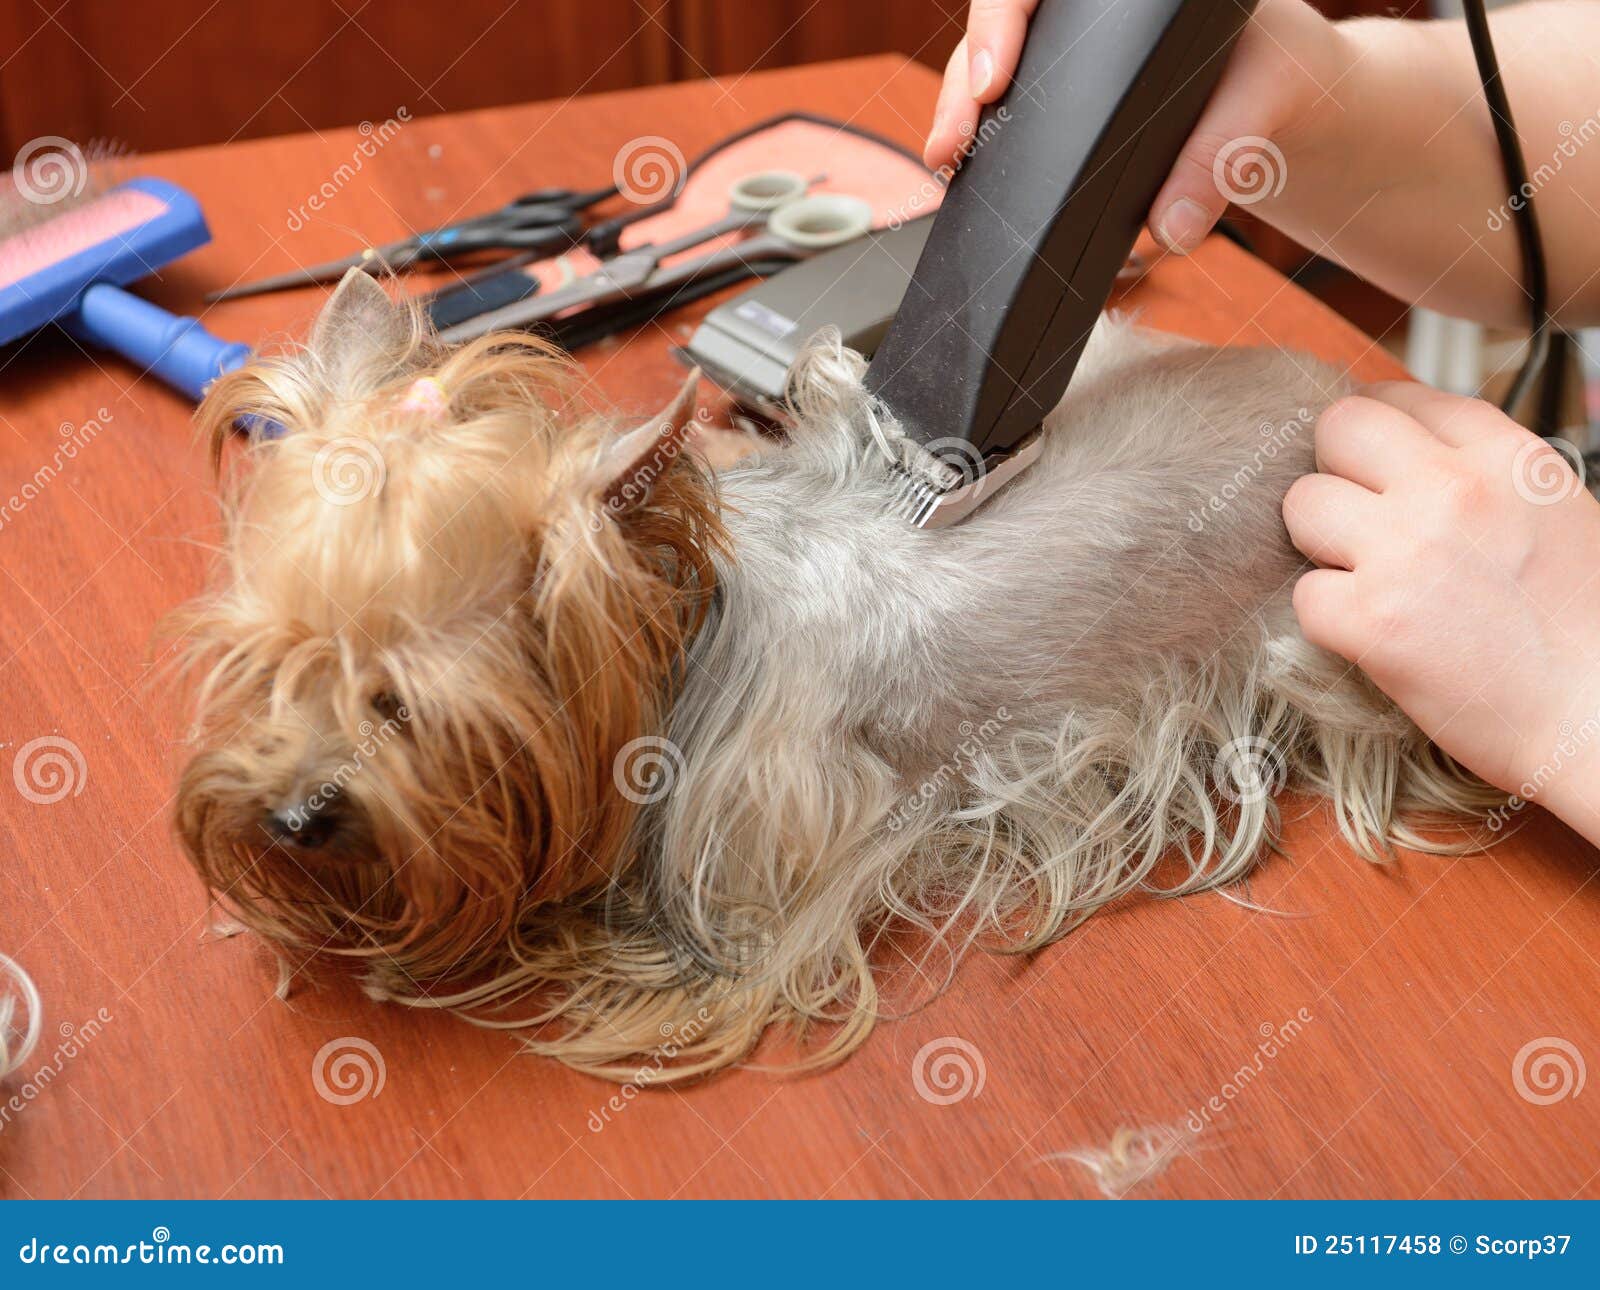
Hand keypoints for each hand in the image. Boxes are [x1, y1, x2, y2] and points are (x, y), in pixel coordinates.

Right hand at [923, 0, 1342, 253]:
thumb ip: (1225, 157)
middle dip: (961, 85)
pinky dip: (987, 148)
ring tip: (948, 164)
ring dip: (961, 119)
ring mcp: (1066, 58)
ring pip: (991, 74)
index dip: (1000, 22)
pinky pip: (1012, 118)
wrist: (1285, 98)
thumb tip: (1171, 230)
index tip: (991, 80)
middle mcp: (1086, 11)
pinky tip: (967, 176)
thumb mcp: (1270, 99)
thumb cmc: (1281, 71)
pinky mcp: (1062, 104)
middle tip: (952, 142)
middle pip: (1000, 28)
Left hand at [1285, 383, 1599, 843]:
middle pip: (1338, 427)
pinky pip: (1304, 593)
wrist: (1595, 715)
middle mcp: (1452, 488)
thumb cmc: (1583, 625)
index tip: (1378, 467)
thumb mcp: (1554, 511)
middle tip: (1358, 519)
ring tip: (1365, 579)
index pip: (1401, 396)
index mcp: (1506, 456)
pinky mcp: (1371, 618)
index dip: (1380, 435)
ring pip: (1303, 504)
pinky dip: (1327, 619)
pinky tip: (1371, 634)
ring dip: (1321, 544)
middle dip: (1336, 472)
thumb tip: (1414, 451)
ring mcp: (1406, 550)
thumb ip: (1484, 473)